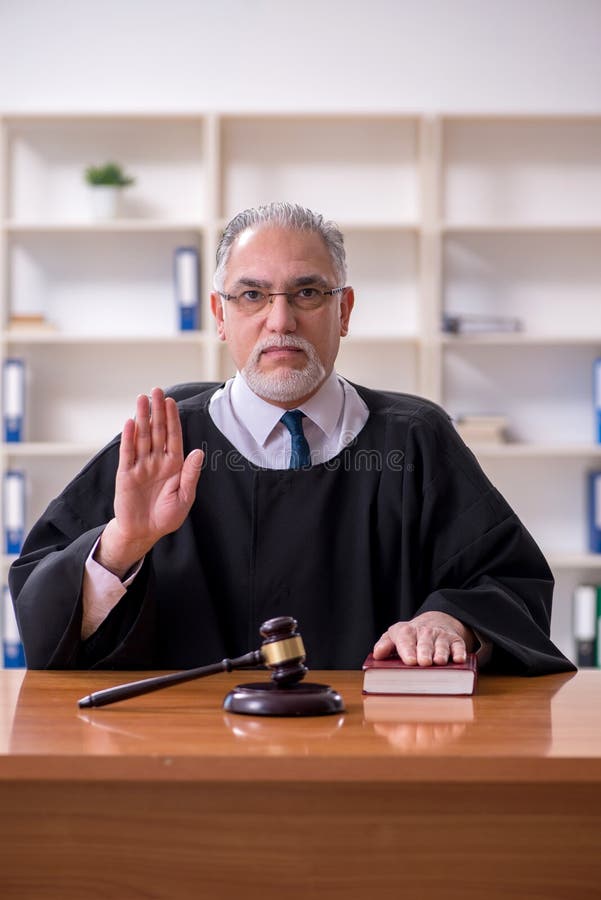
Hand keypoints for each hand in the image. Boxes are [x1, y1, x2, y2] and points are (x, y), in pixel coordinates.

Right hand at [95, 388, 203, 576]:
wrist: (144, 532)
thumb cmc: (167, 516)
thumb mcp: (184, 497)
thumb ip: (190, 474)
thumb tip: (198, 452)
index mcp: (174, 465)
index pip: (173, 436)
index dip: (172, 419)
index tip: (172, 402)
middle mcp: (157, 461)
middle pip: (157, 431)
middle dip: (157, 411)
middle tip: (157, 390)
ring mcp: (141, 466)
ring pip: (142, 437)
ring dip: (142, 418)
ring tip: (142, 399)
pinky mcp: (126, 474)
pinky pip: (128, 453)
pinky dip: (128, 438)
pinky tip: (130, 423)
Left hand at [373, 611, 475, 665]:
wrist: (434, 622)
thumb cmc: (410, 636)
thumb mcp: (394, 636)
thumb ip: (385, 645)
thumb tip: (377, 655)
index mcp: (406, 631)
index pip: (405, 638)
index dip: (407, 649)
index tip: (409, 661)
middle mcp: (424, 632)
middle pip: (424, 642)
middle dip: (424, 652)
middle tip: (423, 663)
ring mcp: (441, 636)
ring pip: (441, 644)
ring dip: (441, 653)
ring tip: (439, 662)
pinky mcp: (455, 641)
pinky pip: (459, 646)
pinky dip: (460, 653)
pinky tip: (459, 659)